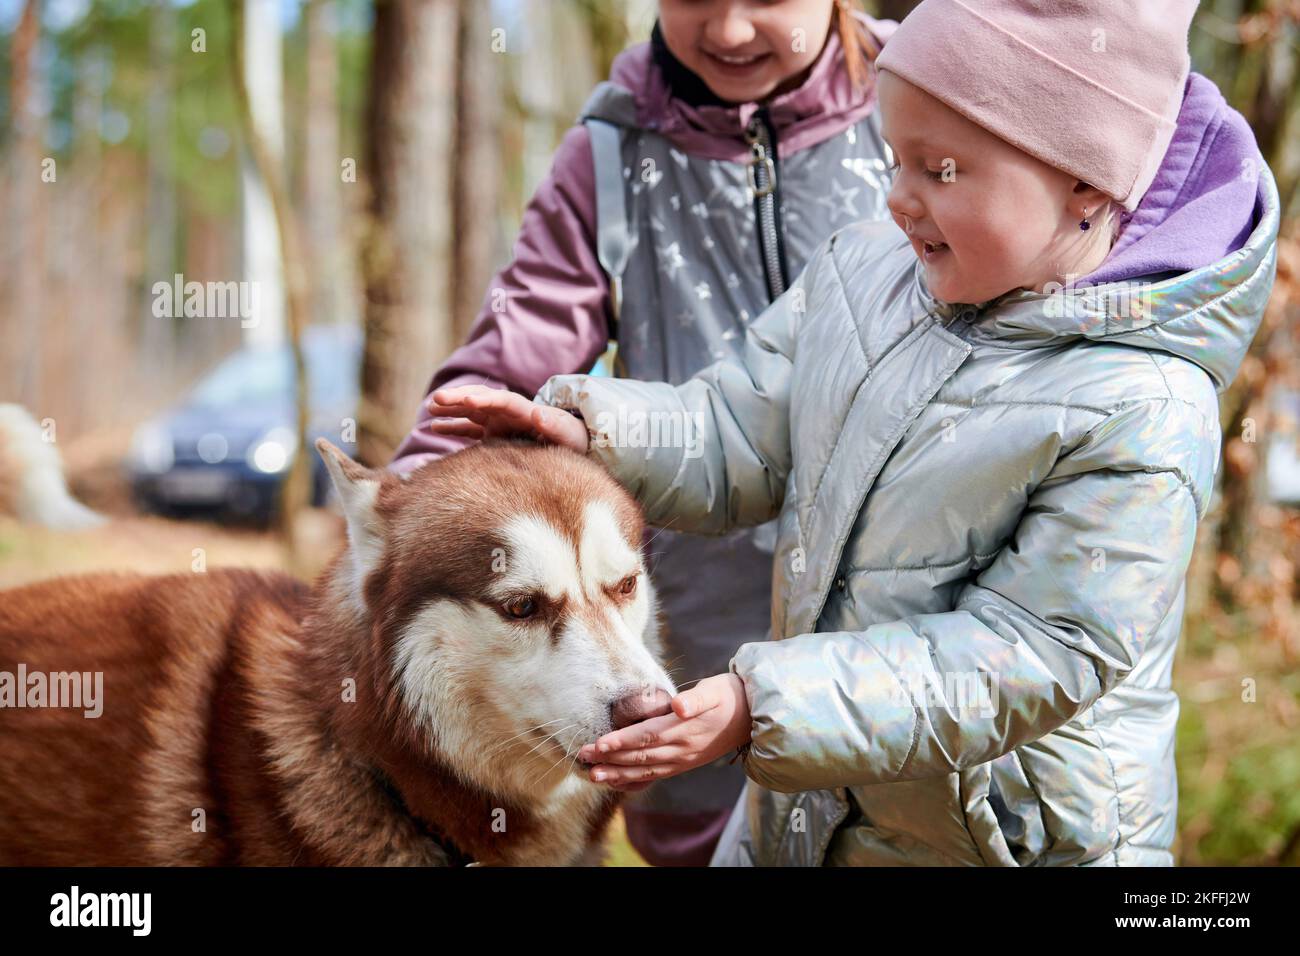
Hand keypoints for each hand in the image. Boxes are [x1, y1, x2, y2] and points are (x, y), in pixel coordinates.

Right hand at [425, 385, 588, 452]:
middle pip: (480, 399)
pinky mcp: (492, 433)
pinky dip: (452, 425)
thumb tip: (539, 413)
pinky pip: (468, 427)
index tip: (467, 399)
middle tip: (436, 399)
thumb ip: (553, 425)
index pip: (502, 400)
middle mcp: (507, 412)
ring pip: (470, 410)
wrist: (570, 443)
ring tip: (429, 407)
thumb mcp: (567, 434)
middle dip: (459, 398)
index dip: (485, 398)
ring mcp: (498, 421)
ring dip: (451, 407)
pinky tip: (433, 426)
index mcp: (524, 410)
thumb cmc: (571, 439)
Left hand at [577, 674, 751, 788]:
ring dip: (618, 774)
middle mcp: (681, 748)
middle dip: (610, 759)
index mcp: (684, 728)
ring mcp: (682, 759)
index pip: (647, 736)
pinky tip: (617, 782)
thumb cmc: (729, 696)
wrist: (752, 715)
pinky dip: (634, 781)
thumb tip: (678, 705)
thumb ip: (696, 699)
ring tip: (593, 776)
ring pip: (645, 770)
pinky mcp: (683, 764)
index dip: (622, 741)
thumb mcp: (716, 690)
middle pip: (640, 756)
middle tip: (583, 758)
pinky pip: (655, 776)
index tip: (599, 744)